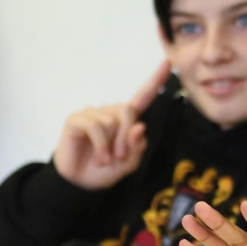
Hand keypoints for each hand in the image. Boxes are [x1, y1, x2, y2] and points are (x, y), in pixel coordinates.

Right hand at [52, 62, 168, 190]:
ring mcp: (93, 113)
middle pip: (128, 111)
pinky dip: (100, 145)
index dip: (156, 80)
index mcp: (127, 119)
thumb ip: (138, 146)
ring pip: (111, 121)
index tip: (169, 63)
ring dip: (111, 145)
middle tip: (118, 156)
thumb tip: (139, 126)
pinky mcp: (77, 119)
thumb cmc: (105, 169)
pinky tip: (99, 157)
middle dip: (126, 138)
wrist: (81, 183)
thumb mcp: (130, 162)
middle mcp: (111, 111)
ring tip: (105, 157)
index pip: (143, 96)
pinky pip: (95, 126)